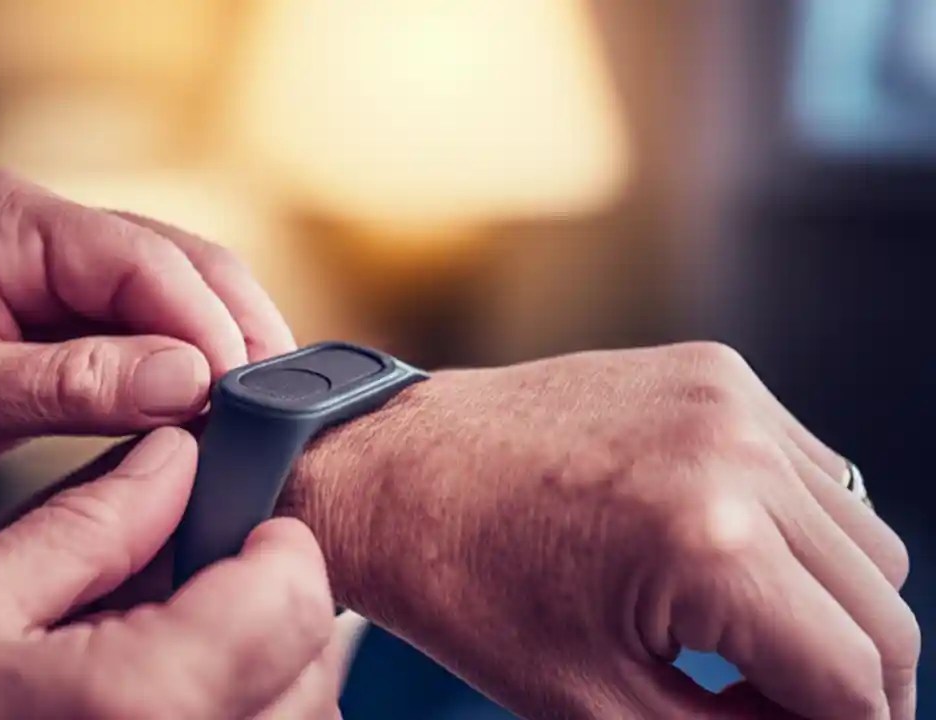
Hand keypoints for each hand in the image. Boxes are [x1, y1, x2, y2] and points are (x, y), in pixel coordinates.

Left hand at [0, 169, 293, 502]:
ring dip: (228, 346)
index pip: (134, 257)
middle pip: (179, 262)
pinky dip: (197, 367)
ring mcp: (66, 264)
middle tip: (274, 405)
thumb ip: (67, 385)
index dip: (199, 321)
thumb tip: (188, 380)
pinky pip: (160, 328)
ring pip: (184, 291)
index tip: (238, 390)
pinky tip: (224, 407)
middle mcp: (45, 226)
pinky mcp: (80, 309)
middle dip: (233, 328)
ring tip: (264, 411)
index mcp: (2, 219)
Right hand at [0, 428, 339, 719]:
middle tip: (207, 587)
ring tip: (182, 651)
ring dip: (270, 672)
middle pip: (313, 662)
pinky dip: (253, 718)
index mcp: (145, 696)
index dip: (279, 547)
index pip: (291, 598)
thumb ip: (87, 527)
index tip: (245, 528)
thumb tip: (178, 456)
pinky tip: (176, 704)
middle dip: (275, 607)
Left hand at [289, 342, 918, 718]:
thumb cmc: (464, 589)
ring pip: (861, 539)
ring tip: (745, 645)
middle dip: (848, 684)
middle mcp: (737, 453)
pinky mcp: (713, 372)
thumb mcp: (595, 705)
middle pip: (880, 610)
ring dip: (827, 606)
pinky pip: (813, 472)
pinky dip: (796, 531)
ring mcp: (728, 398)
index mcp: (711, 544)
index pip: (855, 677)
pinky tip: (723, 563)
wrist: (389, 468)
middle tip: (780, 713)